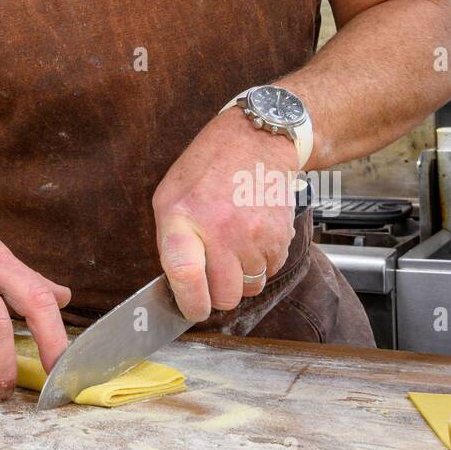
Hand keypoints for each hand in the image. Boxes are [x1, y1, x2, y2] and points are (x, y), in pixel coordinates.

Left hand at [151, 108, 299, 320]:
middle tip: (213, 274)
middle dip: (218, 294)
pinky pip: (270, 272)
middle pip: (225, 296)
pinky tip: (251, 236)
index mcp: (184, 216)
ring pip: (250, 288)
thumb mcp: (170, 196)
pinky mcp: (280, 237)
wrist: (256, 140)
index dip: (189, 303)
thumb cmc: (207, 167)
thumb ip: (171, 242)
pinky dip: (261, 263)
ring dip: (241, 277)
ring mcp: (254, 234)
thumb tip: (179, 288)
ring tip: (233, 245)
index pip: (185, 276)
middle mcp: (220, 228)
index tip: (191, 309)